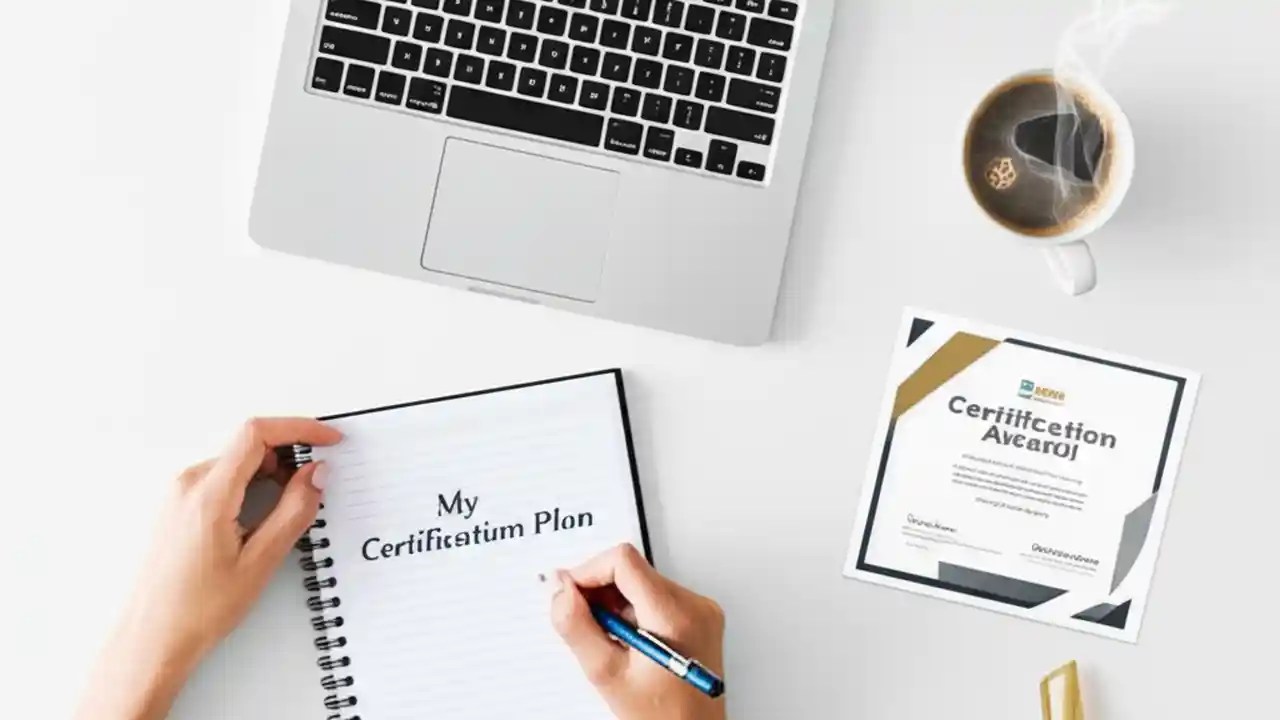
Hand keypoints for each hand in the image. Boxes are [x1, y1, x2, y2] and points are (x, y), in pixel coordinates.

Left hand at [76, 418, 341, 719]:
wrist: (150, 639)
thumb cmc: (198, 610)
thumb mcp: (260, 562)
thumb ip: (294, 511)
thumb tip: (315, 474)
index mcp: (208, 494)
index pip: (256, 434)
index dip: (299, 429)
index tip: (327, 440)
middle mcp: (188, 485)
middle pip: (248, 445)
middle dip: (289, 455)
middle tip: (316, 483)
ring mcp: (179, 494)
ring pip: (236, 463)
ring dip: (270, 472)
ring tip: (289, 509)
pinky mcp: (178, 506)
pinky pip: (221, 479)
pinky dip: (251, 485)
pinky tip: (262, 517)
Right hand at [551, 544, 726, 719]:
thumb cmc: (660, 717)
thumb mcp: (608, 674)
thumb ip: (578, 628)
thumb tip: (561, 592)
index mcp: (675, 616)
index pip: (623, 562)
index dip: (588, 572)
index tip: (568, 593)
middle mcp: (695, 605)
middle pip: (632, 571)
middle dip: (599, 592)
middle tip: (583, 623)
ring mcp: (700, 611)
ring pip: (641, 583)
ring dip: (615, 604)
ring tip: (608, 641)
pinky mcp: (698, 618)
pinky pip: (656, 597)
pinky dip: (632, 612)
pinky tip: (625, 642)